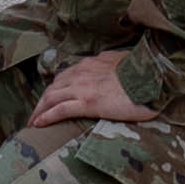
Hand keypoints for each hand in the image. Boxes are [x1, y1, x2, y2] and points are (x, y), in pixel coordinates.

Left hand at [27, 50, 154, 131]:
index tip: (50, 99)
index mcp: (91, 64)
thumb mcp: (123, 59)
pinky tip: (38, 124)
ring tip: (33, 122)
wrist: (151, 77)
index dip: (55, 88)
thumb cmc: (142, 71)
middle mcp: (82, 73)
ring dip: (39, 110)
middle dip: (42, 101)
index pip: (65, 76)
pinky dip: (46, 116)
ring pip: (51, 97)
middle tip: (35, 114)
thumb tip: (110, 61)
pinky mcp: (87, 103)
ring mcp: (83, 88)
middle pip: (53, 87)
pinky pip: (59, 110)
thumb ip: (112, 61)